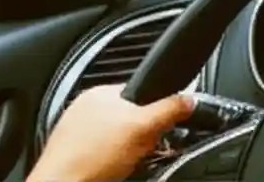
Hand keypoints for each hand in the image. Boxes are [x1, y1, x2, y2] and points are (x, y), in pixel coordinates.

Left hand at [28, 85, 193, 181]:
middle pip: (132, 118)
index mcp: (98, 93)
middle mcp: (84, 110)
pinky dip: (113, 164)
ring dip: (129, 152)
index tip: (158, 127)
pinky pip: (105, 157)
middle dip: (143, 136)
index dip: (156, 111)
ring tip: (126, 163)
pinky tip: (114, 171)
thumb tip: (190, 99)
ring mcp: (76, 135)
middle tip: (142, 149)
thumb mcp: (143, 128)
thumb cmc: (91, 158)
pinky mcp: (74, 157)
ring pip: (119, 140)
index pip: (141, 92)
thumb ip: (169, 110)